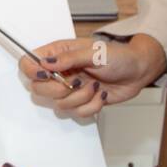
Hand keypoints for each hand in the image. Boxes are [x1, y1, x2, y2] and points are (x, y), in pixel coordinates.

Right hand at [18, 33, 165, 117]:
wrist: (138, 72)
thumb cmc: (119, 57)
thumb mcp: (95, 53)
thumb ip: (69, 58)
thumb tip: (46, 63)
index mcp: (58, 54)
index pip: (28, 63)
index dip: (31, 71)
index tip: (47, 74)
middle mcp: (60, 72)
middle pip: (38, 88)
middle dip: (58, 90)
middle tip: (76, 82)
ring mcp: (69, 89)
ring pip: (58, 105)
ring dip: (80, 98)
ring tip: (95, 87)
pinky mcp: (81, 102)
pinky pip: (77, 113)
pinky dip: (91, 106)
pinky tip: (100, 95)